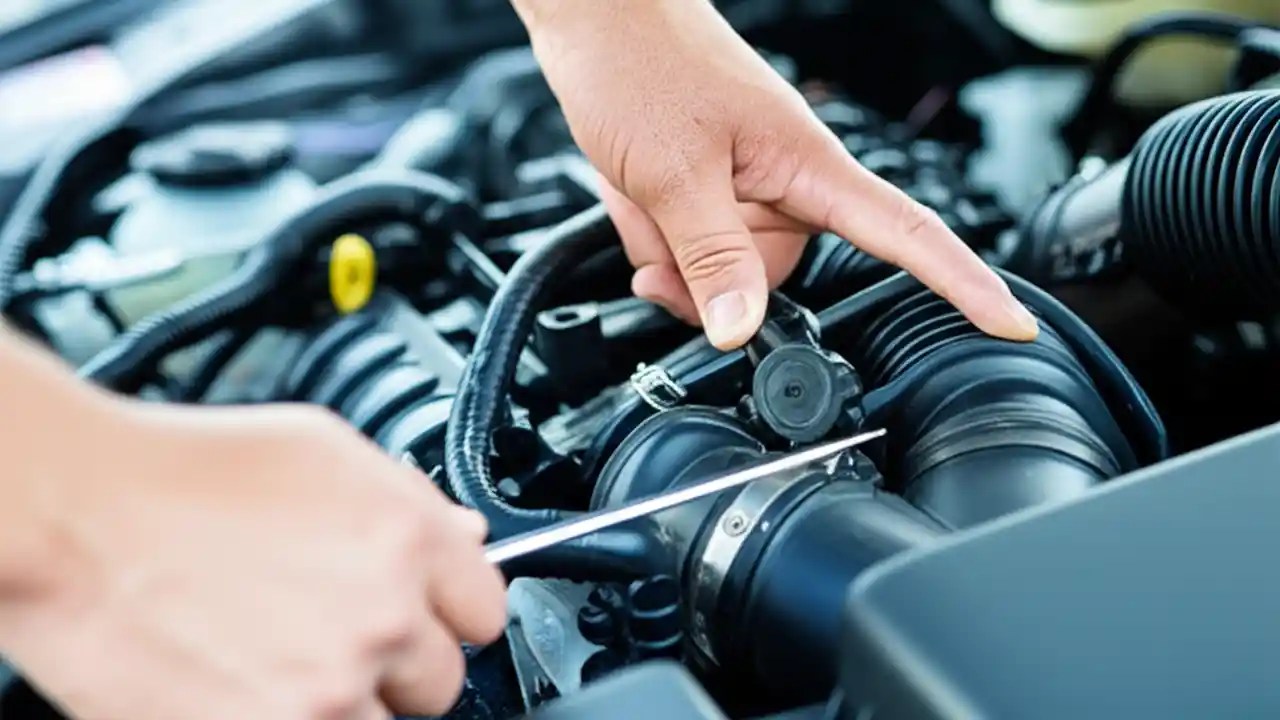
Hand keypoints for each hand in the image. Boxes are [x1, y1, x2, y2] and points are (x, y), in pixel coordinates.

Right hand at [0, 398, 505, 719]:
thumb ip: (407, 502)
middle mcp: (382, 615)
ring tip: (281, 655)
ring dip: (348, 701)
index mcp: (409, 537)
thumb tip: (463, 537)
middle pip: (441, 676)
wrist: (76, 518)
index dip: (451, 610)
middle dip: (398, 660)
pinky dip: (294, 717)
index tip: (425, 613)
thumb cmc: (181, 474)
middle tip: (337, 632)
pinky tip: (252, 680)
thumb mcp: (320, 452)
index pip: (487, 608)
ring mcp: (330, 687)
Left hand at [514, 0, 1038, 348]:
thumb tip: (742, 329)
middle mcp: (787, 179)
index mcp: (809, 164)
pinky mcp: (708, 188)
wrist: (595, 18)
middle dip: (712, 279)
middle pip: (780, 274)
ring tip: (643, 201)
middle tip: (663, 244)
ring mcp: (745, 185)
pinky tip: (635, 202)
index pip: (907, 234)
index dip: (962, 284)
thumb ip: (713, 257)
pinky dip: (656, 237)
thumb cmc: (642, 64)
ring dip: (673, 255)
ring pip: (726, 269)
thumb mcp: (674, 175)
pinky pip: (691, 248)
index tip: (1009, 322)